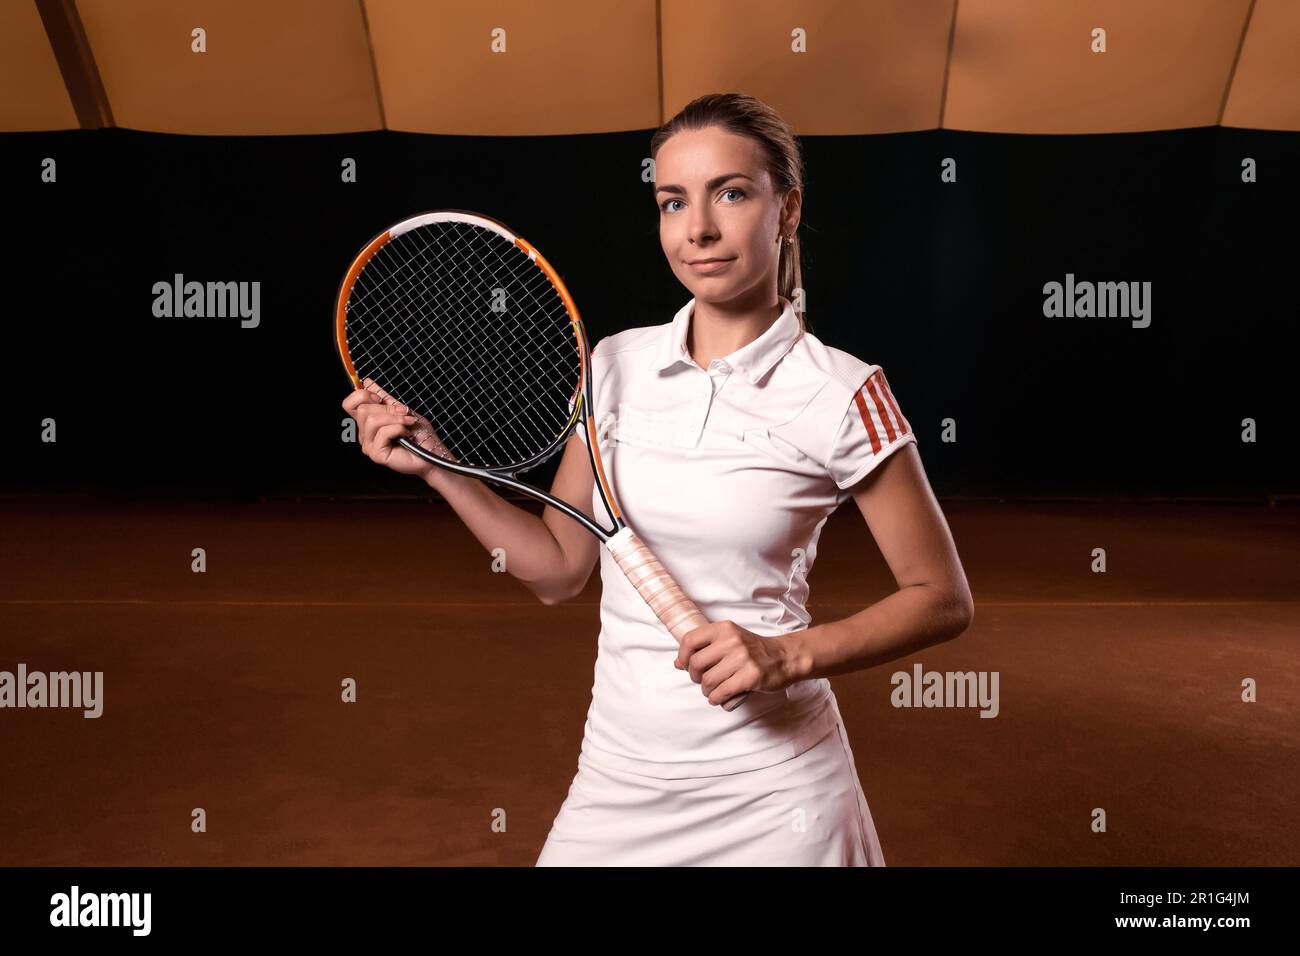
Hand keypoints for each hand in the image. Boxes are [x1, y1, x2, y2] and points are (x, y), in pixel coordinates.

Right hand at [341, 378, 454, 477]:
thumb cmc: (420, 435)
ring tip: (409, 423)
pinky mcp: (376, 454)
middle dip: (388, 408)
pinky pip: (383, 432)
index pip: (349, 404)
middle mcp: (365, 434)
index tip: (380, 398)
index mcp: (368, 423)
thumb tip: (367, 382)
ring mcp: (369, 446)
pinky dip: (399, 428)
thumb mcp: (401, 410)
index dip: (361, 395)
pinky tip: (407, 435)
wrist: (433, 453)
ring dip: (395, 418)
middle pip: (363, 410)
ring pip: (372, 420)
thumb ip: (384, 399)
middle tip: (405, 413)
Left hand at [673, 621, 796, 706]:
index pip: (689, 640)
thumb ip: (705, 648)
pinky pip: (722, 692)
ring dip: (707, 691)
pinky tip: (719, 698)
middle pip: (696, 664)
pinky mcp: (751, 676)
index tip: (686, 666)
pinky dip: (716, 699)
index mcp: (724, 628)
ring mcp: (742, 658)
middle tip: (702, 681)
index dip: (683, 657)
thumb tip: (678, 663)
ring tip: (713, 691)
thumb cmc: (753, 650)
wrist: (785, 657)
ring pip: (708, 681)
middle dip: (695, 677)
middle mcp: (731, 640)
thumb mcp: (729, 640)